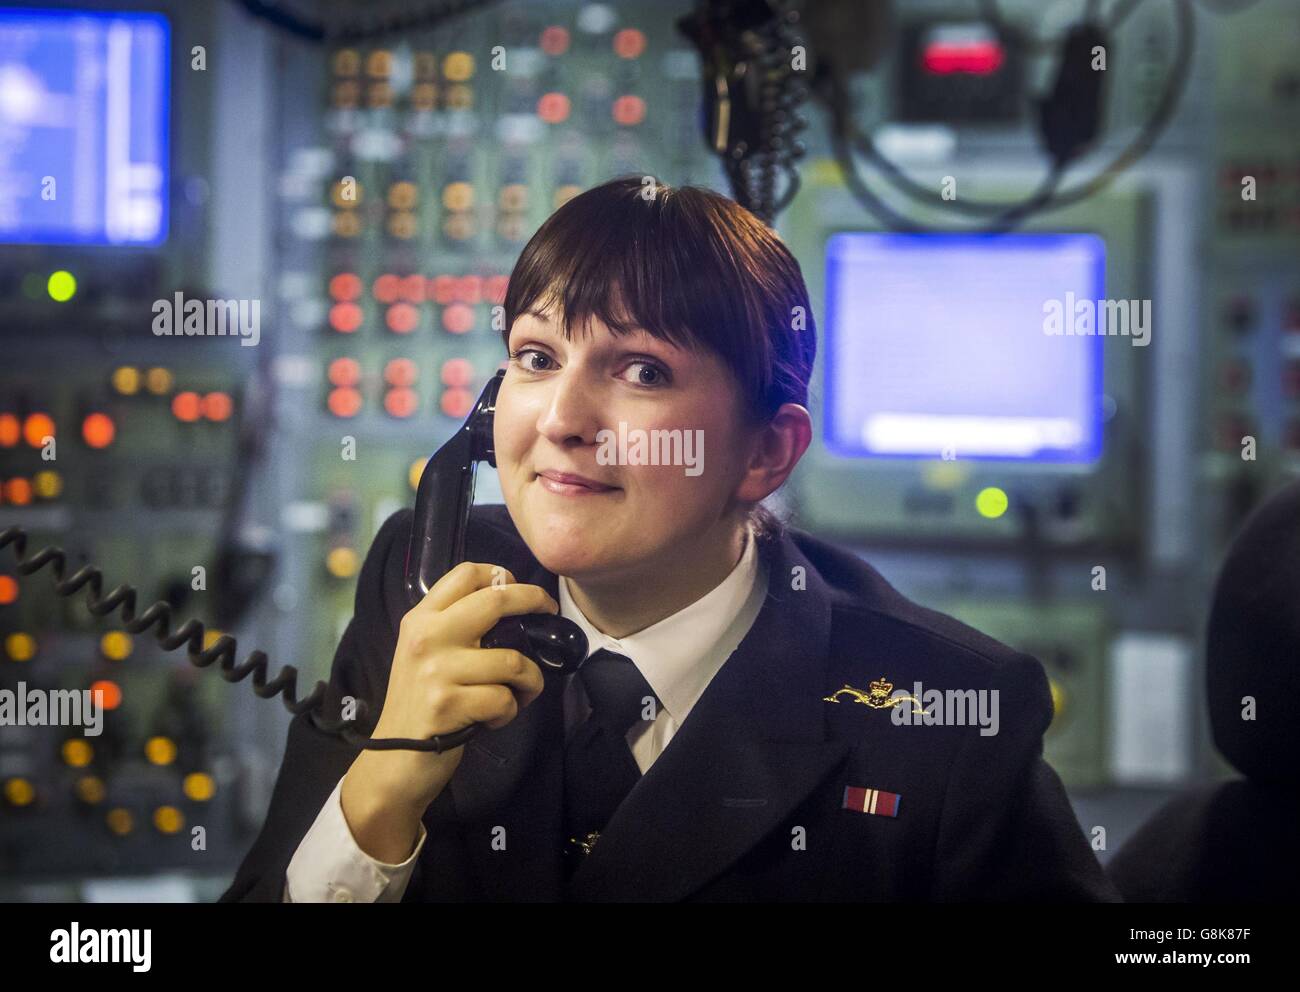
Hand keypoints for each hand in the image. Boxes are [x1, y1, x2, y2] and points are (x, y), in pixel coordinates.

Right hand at [341, 562, 555, 858]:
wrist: (392, 763)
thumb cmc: (419, 707)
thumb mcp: (425, 655)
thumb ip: (456, 628)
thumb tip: (509, 602)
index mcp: (420, 619)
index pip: (464, 574)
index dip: (501, 575)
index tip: (519, 588)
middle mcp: (425, 637)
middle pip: (496, 600)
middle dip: (533, 601)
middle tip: (548, 613)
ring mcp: (435, 670)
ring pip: (512, 660)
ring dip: (529, 681)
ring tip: (519, 694)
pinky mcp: (447, 704)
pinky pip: (504, 699)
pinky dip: (510, 711)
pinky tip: (494, 719)